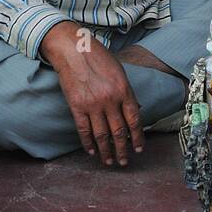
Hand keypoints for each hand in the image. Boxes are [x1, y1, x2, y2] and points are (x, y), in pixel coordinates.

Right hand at [41, 22, 143, 166]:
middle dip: (123, 149)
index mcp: (123, 90)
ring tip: (109, 162)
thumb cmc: (98, 57)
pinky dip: (88, 143)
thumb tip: (134, 112)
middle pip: (119, 131)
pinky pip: (83, 130)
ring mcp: (92, 104)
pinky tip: (91, 151)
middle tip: (124, 161)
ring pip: (102, 135)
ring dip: (107, 151)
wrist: (73, 49)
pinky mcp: (76, 106)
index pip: (134, 120)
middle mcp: (110, 99)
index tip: (138, 149)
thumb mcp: (119, 72)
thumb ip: (126, 92)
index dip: (137, 137)